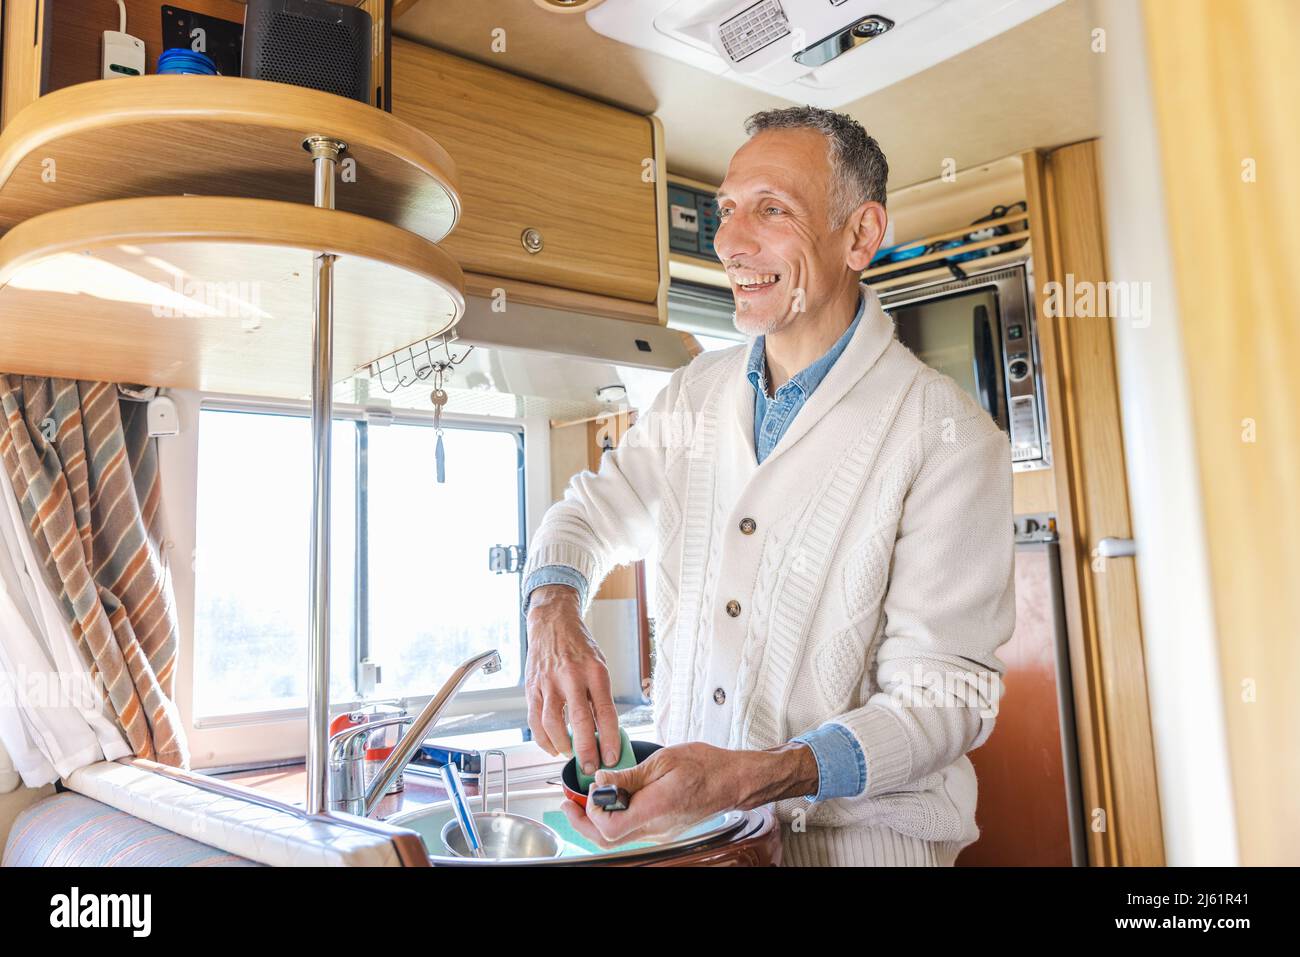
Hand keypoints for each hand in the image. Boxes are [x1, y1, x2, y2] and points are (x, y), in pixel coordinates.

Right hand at [524, 584, 621, 774]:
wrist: (552, 623)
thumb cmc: (579, 647)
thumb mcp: (599, 665)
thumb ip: (600, 696)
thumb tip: (605, 733)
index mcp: (595, 671)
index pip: (605, 711)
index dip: (609, 738)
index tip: (611, 757)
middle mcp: (571, 676)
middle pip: (580, 721)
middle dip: (586, 750)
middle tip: (591, 767)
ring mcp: (549, 682)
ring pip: (552, 723)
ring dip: (562, 746)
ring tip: (570, 756)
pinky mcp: (532, 687)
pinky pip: (535, 719)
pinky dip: (543, 738)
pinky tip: (552, 746)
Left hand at [573, 740, 816, 845]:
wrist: (733, 781)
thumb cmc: (706, 766)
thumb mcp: (664, 760)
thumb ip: (629, 775)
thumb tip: (601, 780)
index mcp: (656, 809)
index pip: (610, 828)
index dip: (592, 812)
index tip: (592, 790)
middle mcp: (656, 829)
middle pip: (608, 841)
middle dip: (582, 824)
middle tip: (569, 805)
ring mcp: (659, 832)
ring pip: (617, 839)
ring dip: (596, 822)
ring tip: (585, 801)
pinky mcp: (662, 829)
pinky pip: (630, 831)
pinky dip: (614, 819)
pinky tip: (610, 801)